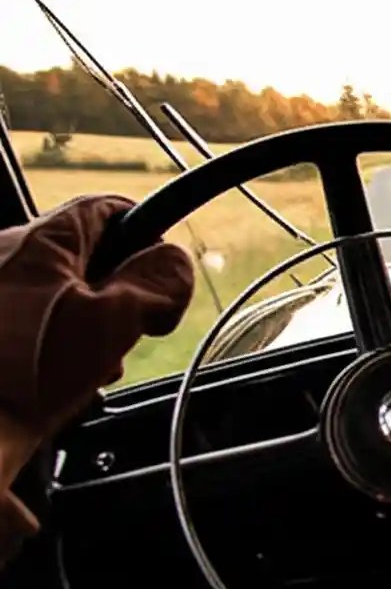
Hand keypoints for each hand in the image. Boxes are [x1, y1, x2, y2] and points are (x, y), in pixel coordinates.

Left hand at [0, 194, 193, 562]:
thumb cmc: (24, 376)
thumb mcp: (114, 322)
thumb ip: (157, 283)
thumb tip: (176, 261)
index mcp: (38, 241)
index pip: (107, 209)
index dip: (147, 234)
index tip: (162, 270)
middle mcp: (5, 257)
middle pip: (86, 256)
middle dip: (119, 294)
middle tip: (130, 330)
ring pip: (62, 294)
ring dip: (90, 325)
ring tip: (93, 363)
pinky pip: (34, 322)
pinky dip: (56, 344)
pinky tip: (60, 379)